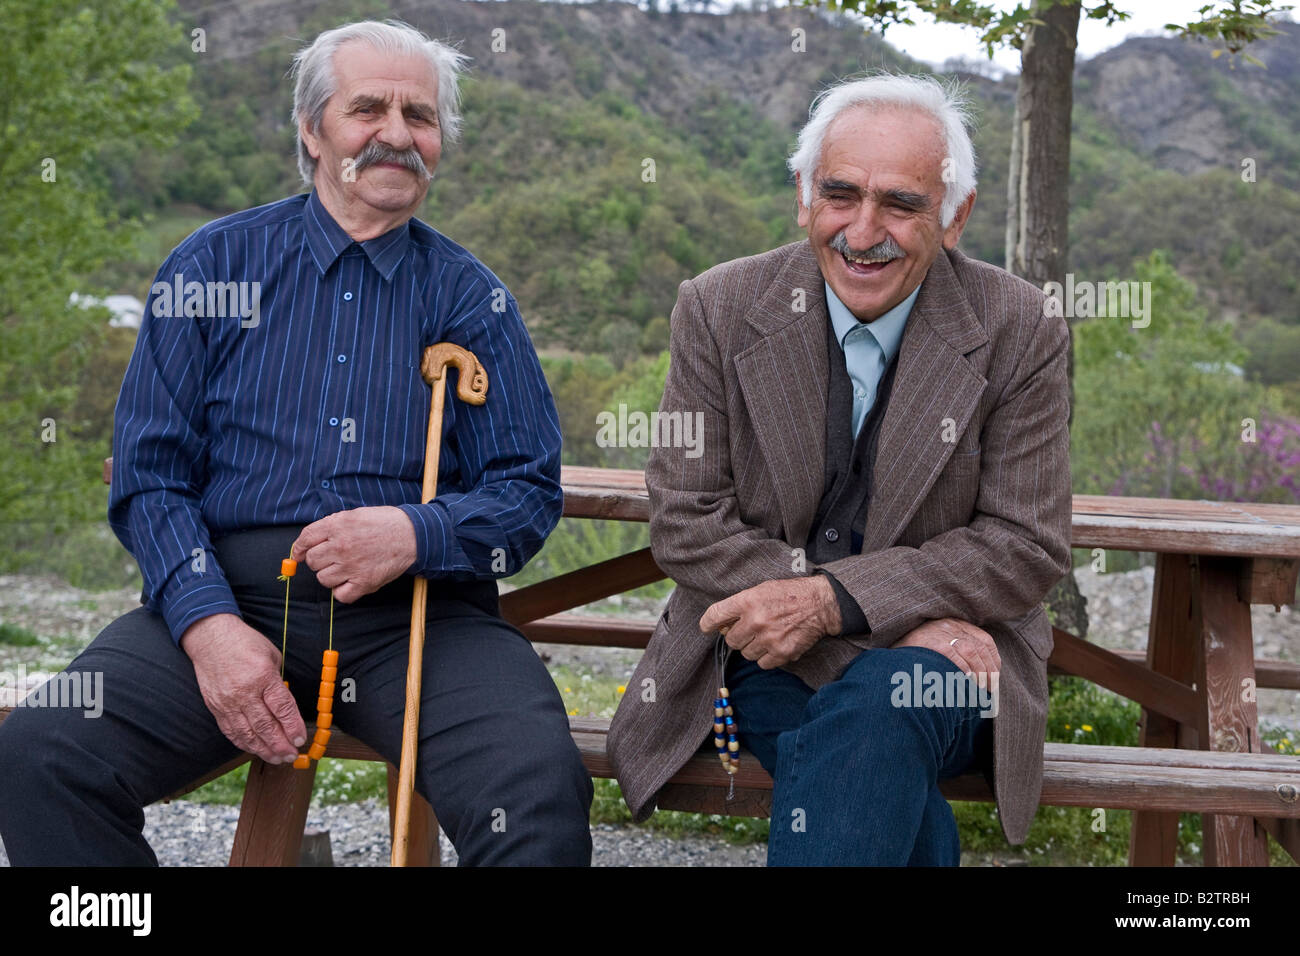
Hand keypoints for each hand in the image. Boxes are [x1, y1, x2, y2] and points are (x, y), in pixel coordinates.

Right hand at [180, 613, 305, 763]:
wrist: (210, 638)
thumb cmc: (245, 643)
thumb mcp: (272, 656)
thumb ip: (279, 683)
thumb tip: (287, 708)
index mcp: (262, 676)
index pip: (282, 708)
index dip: (293, 727)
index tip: (301, 739)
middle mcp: (244, 693)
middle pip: (265, 726)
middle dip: (281, 745)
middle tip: (292, 755)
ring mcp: (227, 702)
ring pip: (247, 734)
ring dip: (264, 750)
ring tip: (277, 758)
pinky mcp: (215, 708)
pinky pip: (231, 732)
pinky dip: (244, 744)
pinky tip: (255, 749)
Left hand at [291, 506, 417, 602]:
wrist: (412, 535)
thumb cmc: (384, 523)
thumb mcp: (354, 515)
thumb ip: (330, 526)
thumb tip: (307, 543)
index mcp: (337, 525)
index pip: (305, 539)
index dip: (298, 549)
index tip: (297, 555)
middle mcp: (341, 546)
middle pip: (312, 561)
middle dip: (319, 560)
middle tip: (334, 558)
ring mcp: (352, 566)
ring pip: (323, 579)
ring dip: (331, 576)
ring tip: (346, 568)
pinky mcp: (364, 582)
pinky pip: (340, 595)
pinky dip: (343, 591)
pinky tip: (352, 581)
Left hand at [699, 575, 841, 669]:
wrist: (820, 603)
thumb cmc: (790, 594)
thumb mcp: (762, 589)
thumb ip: (741, 605)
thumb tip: (722, 625)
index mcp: (748, 601)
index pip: (715, 616)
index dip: (707, 624)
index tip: (706, 628)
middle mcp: (756, 620)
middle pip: (731, 641)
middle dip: (739, 637)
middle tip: (751, 630)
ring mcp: (769, 638)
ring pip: (746, 654)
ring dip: (754, 648)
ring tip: (767, 636)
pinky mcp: (782, 652)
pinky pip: (762, 664)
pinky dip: (767, 658)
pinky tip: (776, 645)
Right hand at [890, 618, 1000, 680]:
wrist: (887, 655)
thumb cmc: (913, 655)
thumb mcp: (937, 645)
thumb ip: (956, 651)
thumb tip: (980, 675)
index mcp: (954, 623)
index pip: (984, 640)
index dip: (994, 660)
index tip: (996, 677)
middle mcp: (949, 624)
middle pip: (980, 648)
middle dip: (989, 671)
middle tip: (990, 690)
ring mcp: (940, 632)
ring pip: (971, 652)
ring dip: (980, 673)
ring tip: (981, 690)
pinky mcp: (932, 641)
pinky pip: (954, 656)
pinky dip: (963, 670)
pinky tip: (965, 682)